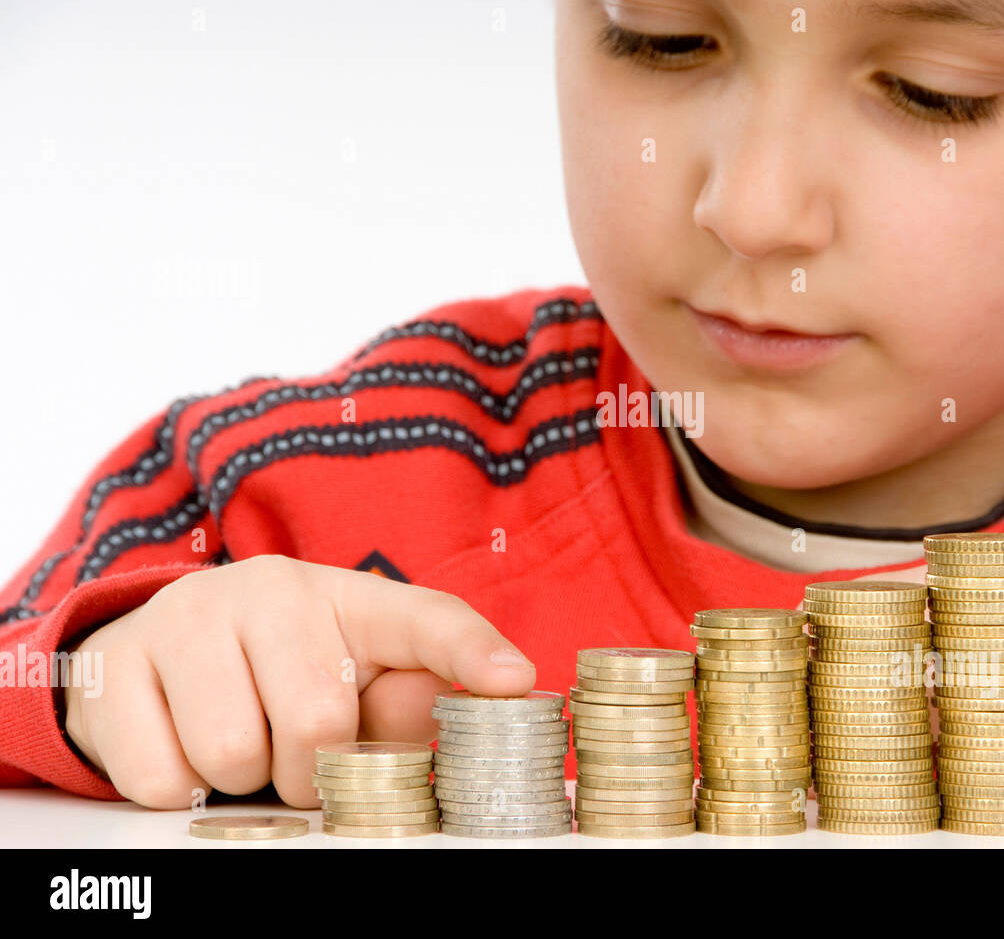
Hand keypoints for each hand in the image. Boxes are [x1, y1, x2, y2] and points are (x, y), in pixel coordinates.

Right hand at [62, 554, 534, 808]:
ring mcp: (188, 616)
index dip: (470, 651)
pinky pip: (160, 777)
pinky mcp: (116, 662)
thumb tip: (464, 702)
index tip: (514, 683)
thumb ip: (408, 701)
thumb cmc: (277, 671)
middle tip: (292, 751)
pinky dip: (177, 787)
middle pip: (318, 724)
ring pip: (234, 755)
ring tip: (239, 740)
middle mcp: (272, 590)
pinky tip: (182, 743)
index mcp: (350, 597)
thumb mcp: (351, 677)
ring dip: (242, 780)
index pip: (423, 617)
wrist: (153, 653)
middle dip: (310, 770)